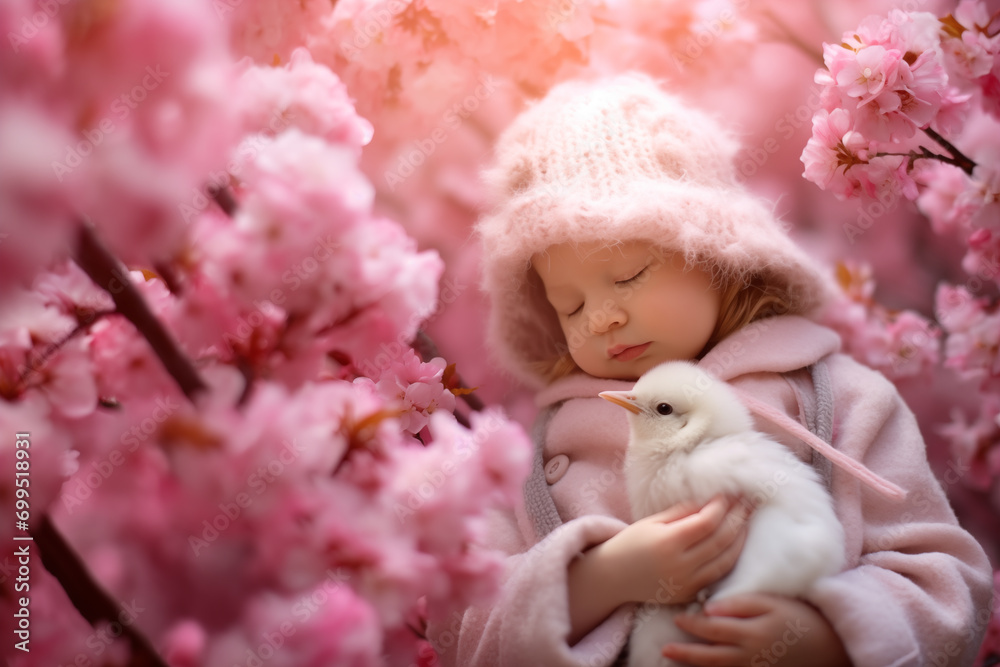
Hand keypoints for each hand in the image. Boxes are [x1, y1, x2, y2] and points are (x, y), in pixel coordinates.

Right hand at [599, 495, 751, 604]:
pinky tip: (736, 543)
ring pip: (726, 560)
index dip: (721, 506)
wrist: (613, 576)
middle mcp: (679, 565)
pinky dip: (730, 558)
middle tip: (747, 502)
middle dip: (738, 518)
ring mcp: (686, 583)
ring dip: (740, 539)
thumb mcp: (653, 521)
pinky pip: (718, 576)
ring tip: (747, 521)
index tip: (729, 493)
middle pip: (721, 540)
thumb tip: (711, 502)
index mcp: (667, 542)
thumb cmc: (631, 542)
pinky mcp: (689, 594)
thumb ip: (683, 512)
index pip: (707, 522)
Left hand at [663, 593, 852, 666]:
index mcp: (750, 633)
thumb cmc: (798, 617)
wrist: (829, 645)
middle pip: (710, 657)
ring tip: (675, 662)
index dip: (693, 625)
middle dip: (686, 654)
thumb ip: (739, 604)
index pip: (712, 630)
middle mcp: (750, 656)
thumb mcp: (771, 603)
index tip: (678, 618)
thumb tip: (708, 608)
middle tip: (665, 650)